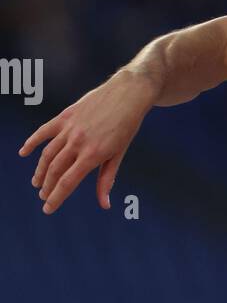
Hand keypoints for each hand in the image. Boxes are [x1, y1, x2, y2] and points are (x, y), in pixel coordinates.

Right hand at [19, 69, 154, 213]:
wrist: (127, 94)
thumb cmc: (126, 126)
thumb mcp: (119, 154)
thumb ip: (106, 179)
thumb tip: (104, 204)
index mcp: (93, 155)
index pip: (67, 182)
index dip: (56, 198)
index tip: (48, 209)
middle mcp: (78, 142)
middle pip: (55, 170)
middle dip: (47, 187)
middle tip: (43, 197)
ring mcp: (69, 128)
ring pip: (48, 154)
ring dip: (40, 170)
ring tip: (37, 182)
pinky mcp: (65, 116)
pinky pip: (44, 131)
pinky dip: (32, 142)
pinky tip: (24, 152)